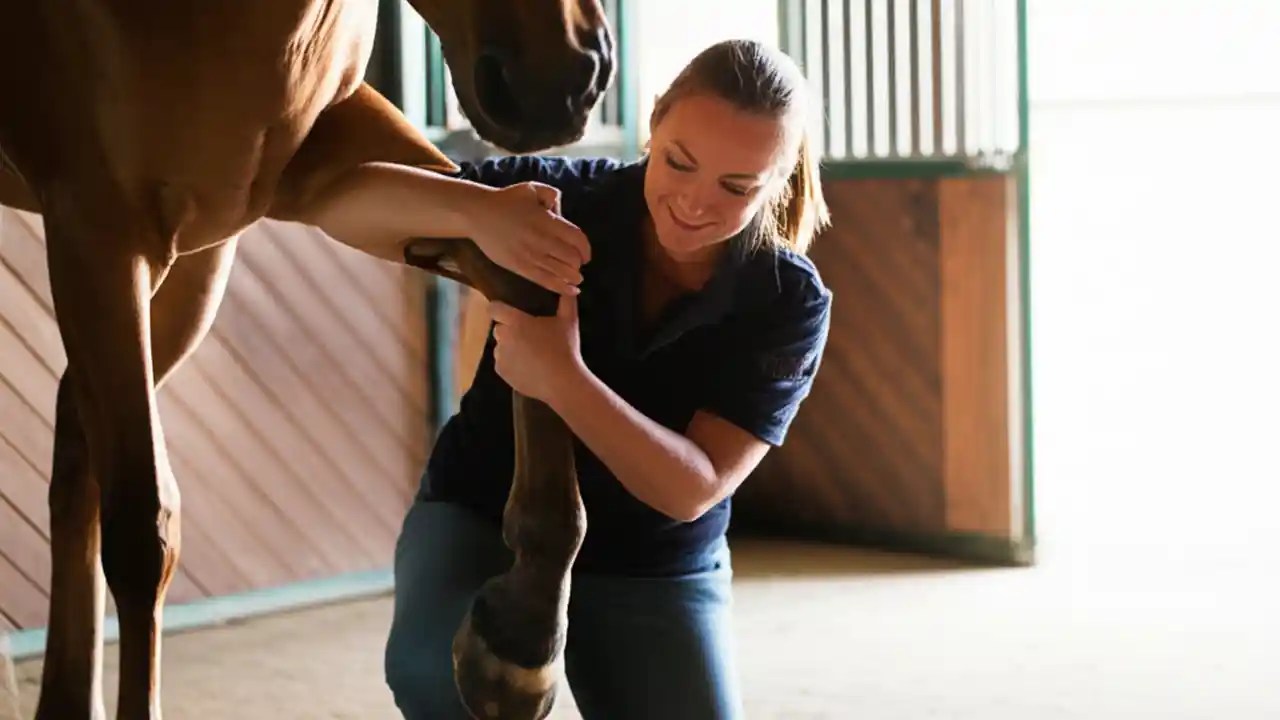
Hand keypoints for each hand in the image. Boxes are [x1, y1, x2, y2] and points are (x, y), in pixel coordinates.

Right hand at [467, 182, 591, 295]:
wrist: (478, 214)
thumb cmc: (506, 200)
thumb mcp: (532, 189)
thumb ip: (552, 197)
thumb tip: (562, 212)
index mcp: (547, 221)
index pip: (577, 239)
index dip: (586, 249)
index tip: (586, 255)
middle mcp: (542, 240)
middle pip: (571, 258)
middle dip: (578, 264)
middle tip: (578, 266)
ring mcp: (530, 255)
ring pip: (560, 272)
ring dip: (572, 278)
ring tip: (577, 280)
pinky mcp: (519, 266)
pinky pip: (543, 280)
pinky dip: (559, 287)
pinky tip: (568, 291)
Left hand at [490, 293, 584, 403]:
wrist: (563, 382)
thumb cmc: (565, 349)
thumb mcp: (569, 321)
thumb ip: (566, 300)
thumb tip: (569, 285)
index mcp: (516, 322)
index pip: (494, 308)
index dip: (500, 308)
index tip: (510, 311)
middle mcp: (503, 337)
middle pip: (499, 327)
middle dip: (510, 330)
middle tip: (529, 335)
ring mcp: (500, 356)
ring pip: (501, 346)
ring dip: (511, 347)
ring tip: (531, 353)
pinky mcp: (501, 372)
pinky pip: (502, 362)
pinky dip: (511, 363)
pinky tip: (528, 366)